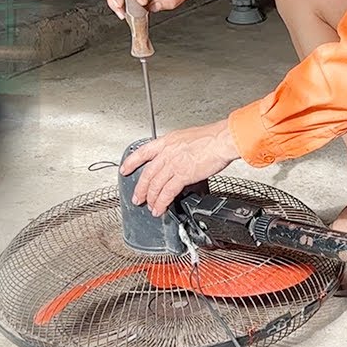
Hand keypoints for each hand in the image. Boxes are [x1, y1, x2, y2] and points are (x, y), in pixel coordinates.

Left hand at [120, 119, 240, 216]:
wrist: (221, 140)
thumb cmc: (212, 138)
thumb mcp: (188, 138)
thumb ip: (178, 149)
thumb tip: (178, 158)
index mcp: (167, 141)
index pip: (143, 152)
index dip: (131, 162)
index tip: (125, 169)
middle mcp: (167, 152)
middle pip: (147, 173)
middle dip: (140, 188)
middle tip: (137, 198)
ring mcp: (173, 164)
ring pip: (155, 185)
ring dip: (151, 199)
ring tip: (150, 207)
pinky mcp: (182, 175)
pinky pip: (167, 192)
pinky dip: (161, 202)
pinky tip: (160, 208)